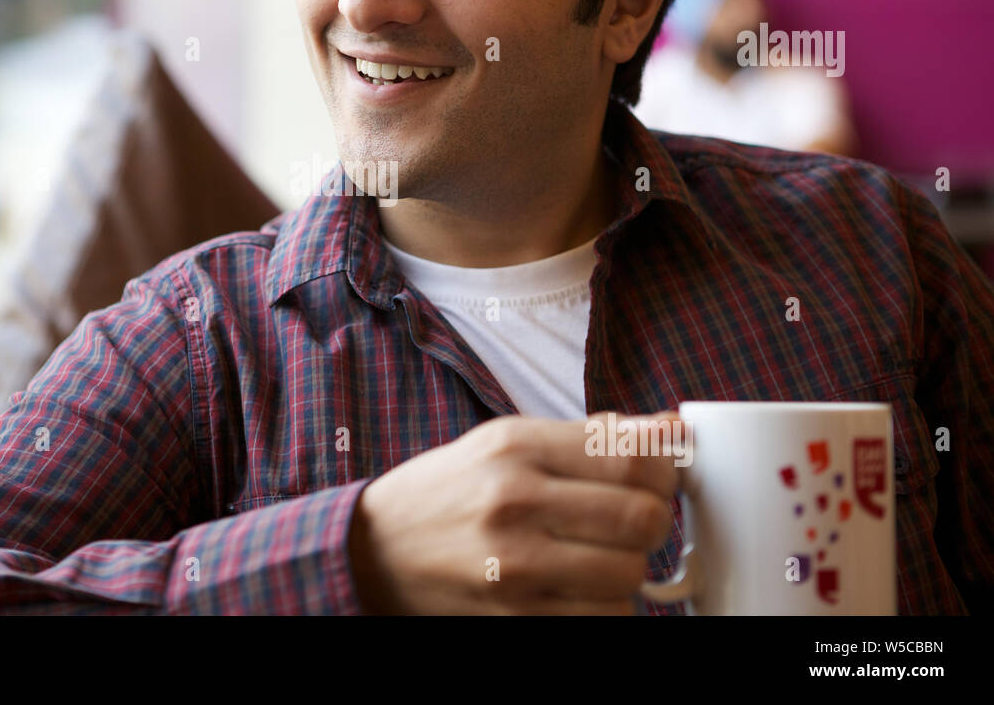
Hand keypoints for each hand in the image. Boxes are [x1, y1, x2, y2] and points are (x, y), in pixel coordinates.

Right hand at [347, 411, 680, 613]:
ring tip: (595, 554)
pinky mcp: (515, 616)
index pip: (634, 457)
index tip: (657, 477)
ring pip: (630, 575)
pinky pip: (603, 618)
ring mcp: (513, 566)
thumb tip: (671, 430)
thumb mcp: (507, 442)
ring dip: (626, 568)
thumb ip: (590, 436)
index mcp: (516, 446)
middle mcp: (515, 501)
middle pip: (642, 518)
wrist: (376, 549)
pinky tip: (576, 585)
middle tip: (628, 519)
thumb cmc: (448, 491)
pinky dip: (604, 605)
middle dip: (649, 521)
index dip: (665, 471)